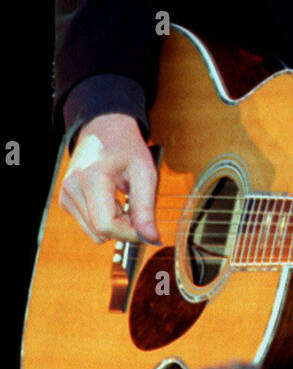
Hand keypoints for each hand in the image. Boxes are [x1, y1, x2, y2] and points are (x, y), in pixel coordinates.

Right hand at [59, 113, 160, 244]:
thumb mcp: (144, 173)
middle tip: (137, 208)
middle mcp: (72, 188)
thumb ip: (146, 208)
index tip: (149, 229)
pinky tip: (110, 200)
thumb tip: (152, 238)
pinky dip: (104, 220)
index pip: (107, 225)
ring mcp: (65, 195)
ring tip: (123, 200)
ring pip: (95, 234)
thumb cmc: (127, 149)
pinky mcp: (65, 202)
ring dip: (114, 225)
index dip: (131, 233)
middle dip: (124, 228)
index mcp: (91, 177)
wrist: (104, 130)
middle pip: (101, 232)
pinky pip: (89, 226)